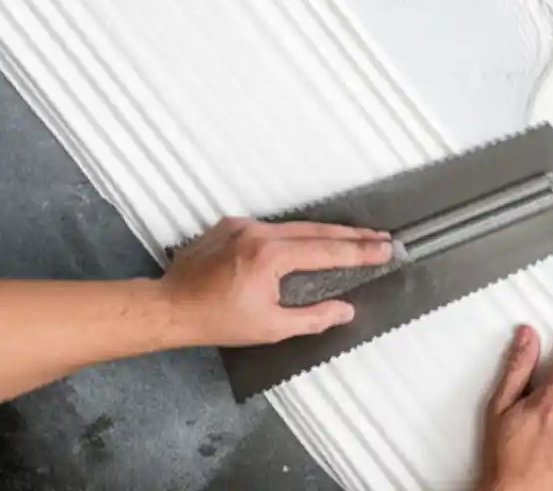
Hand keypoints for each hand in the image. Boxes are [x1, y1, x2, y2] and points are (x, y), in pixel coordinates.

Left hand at [160, 217, 389, 346]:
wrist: (168, 307)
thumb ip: (313, 318)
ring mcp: (243, 225)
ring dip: (325, 232)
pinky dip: (293, 234)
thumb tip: (344, 310)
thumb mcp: (270, 327)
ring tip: (352, 238)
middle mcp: (258, 233)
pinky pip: (271, 226)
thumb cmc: (214, 320)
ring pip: (295, 225)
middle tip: (380, 237)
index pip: (327, 251)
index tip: (384, 249)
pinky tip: (306, 242)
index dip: (360, 252)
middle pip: (317, 230)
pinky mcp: (230, 225)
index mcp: (270, 257)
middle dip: (352, 235)